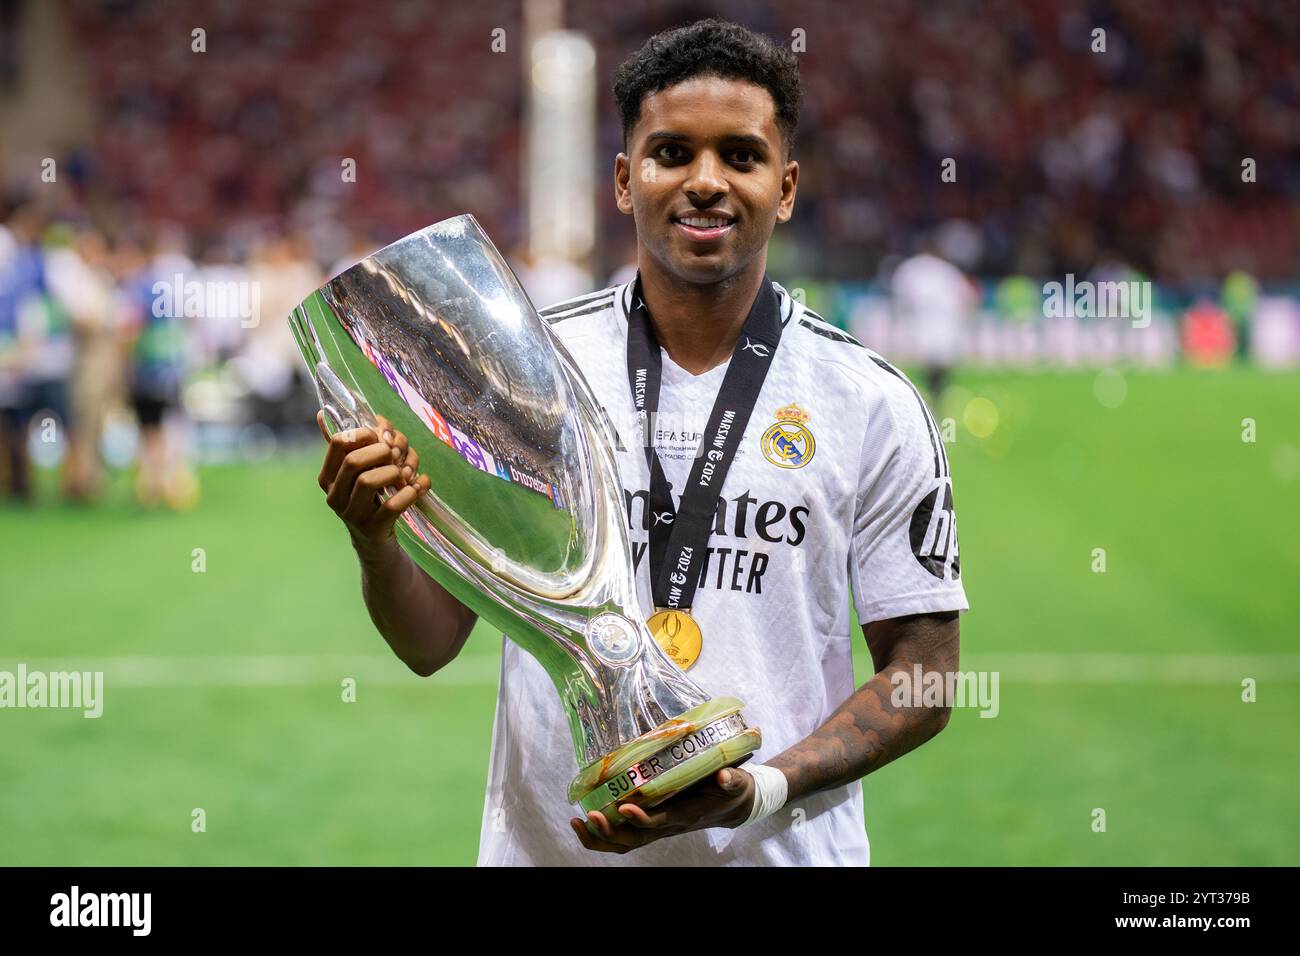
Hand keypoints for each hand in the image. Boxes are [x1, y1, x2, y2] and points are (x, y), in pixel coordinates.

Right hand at [316, 410, 429, 554]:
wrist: (375, 541)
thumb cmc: (369, 499)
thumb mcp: (358, 472)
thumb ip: (355, 445)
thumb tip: (342, 413)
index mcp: (328, 477)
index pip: (338, 443)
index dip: (363, 433)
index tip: (380, 435)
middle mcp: (334, 496)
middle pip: (354, 461)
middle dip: (381, 451)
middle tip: (396, 454)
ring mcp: (352, 515)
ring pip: (369, 481)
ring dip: (394, 471)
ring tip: (407, 473)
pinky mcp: (373, 528)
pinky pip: (392, 506)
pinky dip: (410, 492)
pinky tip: (420, 485)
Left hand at [568, 767, 754, 854]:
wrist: (732, 807)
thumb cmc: (732, 791)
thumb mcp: (736, 783)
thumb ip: (732, 780)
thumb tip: (724, 775)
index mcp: (686, 815)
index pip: (660, 823)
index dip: (641, 818)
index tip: (624, 806)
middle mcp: (668, 826)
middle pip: (634, 839)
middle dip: (609, 831)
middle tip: (589, 816)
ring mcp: (658, 827)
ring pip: (624, 843)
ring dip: (599, 838)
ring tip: (577, 823)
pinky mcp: (652, 823)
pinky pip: (624, 837)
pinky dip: (602, 834)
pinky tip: (585, 821)